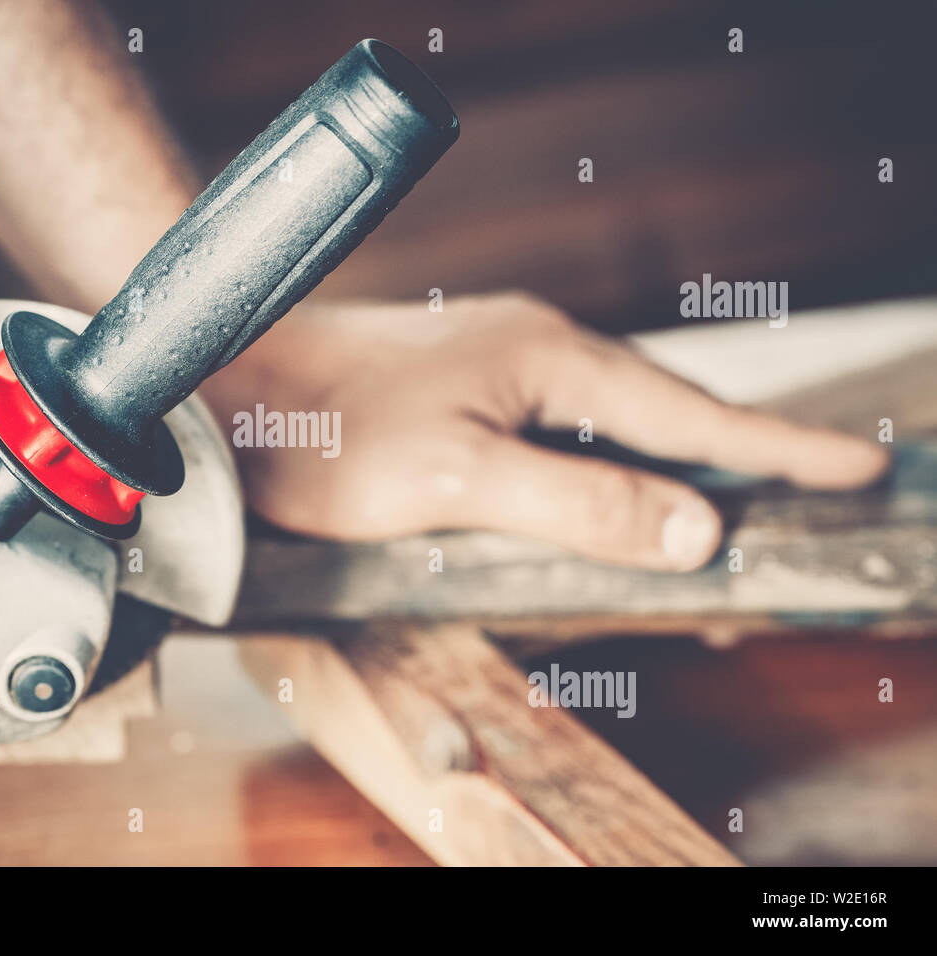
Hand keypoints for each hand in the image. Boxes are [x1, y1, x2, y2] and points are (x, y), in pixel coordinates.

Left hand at [202, 292, 888, 569]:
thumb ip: (577, 504)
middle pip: (665, 412)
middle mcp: (538, 349)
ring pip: (615, 421)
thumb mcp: (458, 481)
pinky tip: (612, 491)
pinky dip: (608, 463)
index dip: (776, 449)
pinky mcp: (471, 389)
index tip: (855, 467)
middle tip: (809, 495)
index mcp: (551, 360)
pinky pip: (567, 427)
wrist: (233, 383)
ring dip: (672, 464)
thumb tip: (694, 529)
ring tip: (728, 506)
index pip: (691, 414)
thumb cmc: (330, 430)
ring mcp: (504, 364)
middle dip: (740, 459)